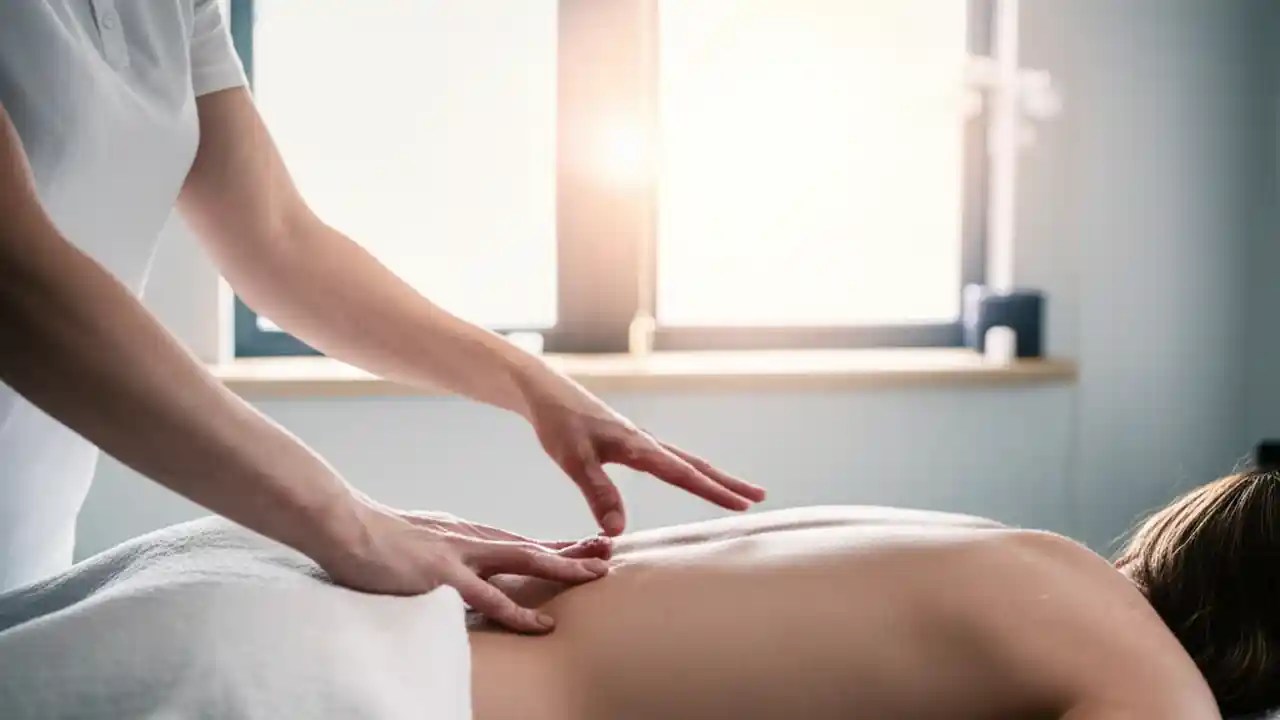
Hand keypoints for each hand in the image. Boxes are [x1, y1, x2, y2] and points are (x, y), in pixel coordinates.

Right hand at [317, 497, 612, 633]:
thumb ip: (441, 551)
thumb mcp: (417, 540)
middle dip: (572, 548)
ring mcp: (458, 555)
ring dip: (563, 567)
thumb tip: (455, 569)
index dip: (553, 545)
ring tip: (597, 574)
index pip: (517, 541)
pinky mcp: (442, 575)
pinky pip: (488, 598)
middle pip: (531, 545)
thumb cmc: (371, 537)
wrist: (341, 524)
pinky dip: (519, 612)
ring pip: (523, 561)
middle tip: (607, 551)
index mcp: (463, 532)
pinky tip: (543, 623)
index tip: (584, 546)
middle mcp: (469, 539)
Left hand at [520, 370, 766, 535]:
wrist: (546, 391)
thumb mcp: (573, 461)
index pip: (684, 474)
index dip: (714, 492)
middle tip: (760, 496)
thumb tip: (619, 530)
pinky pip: (669, 460)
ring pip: (685, 460)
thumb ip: (598, 493)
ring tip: (737, 490)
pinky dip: (689, 470)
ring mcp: (639, 440)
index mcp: (639, 447)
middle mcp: (645, 442)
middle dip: (727, 482)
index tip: (743, 505)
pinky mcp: (628, 441)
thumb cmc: (558, 424)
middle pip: (696, 464)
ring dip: (712, 476)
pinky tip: (688, 476)